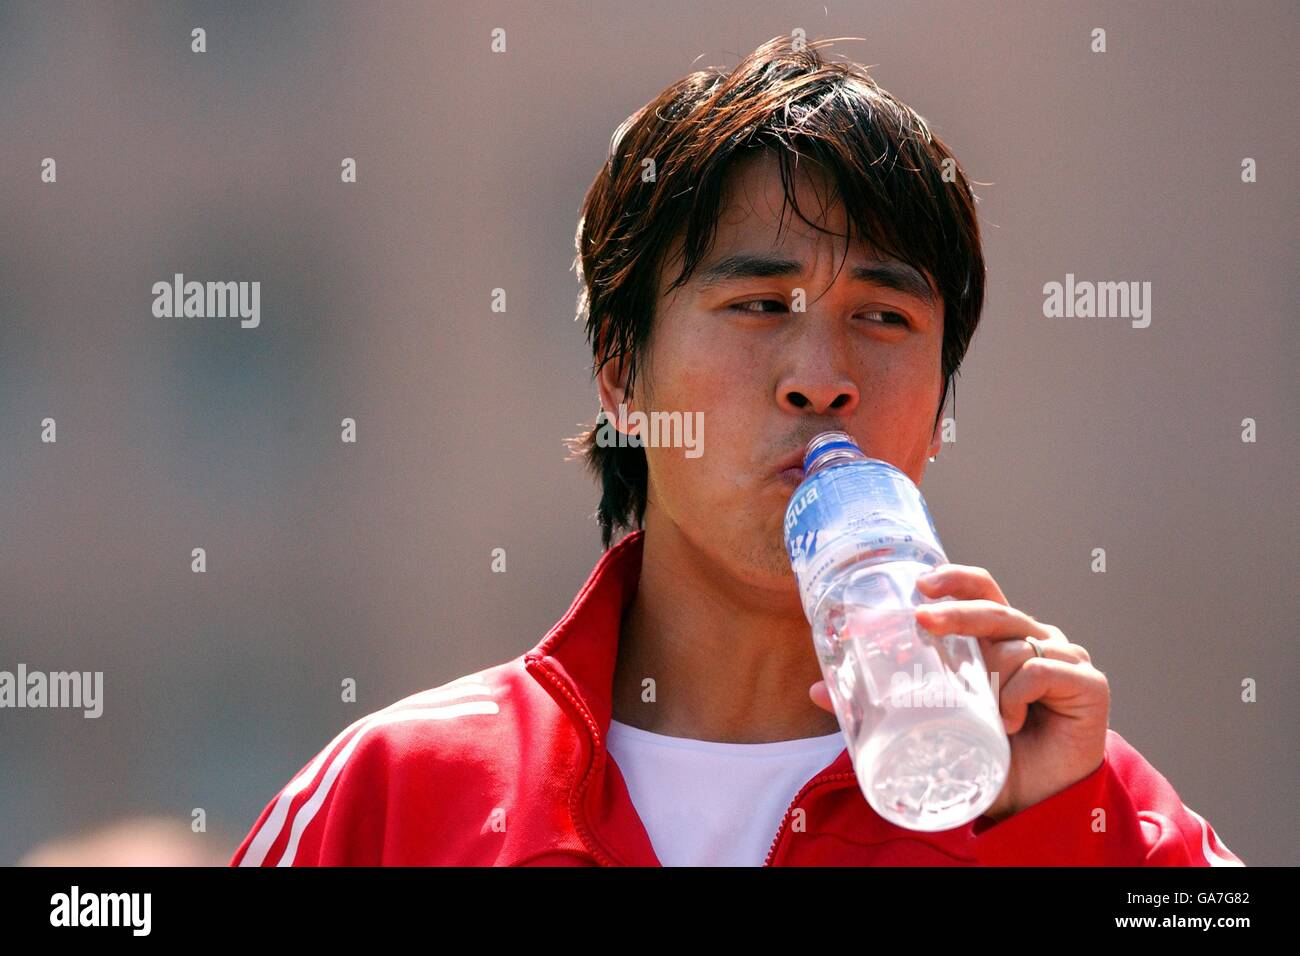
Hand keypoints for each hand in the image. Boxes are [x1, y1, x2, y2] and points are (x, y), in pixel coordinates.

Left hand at [808, 563, 1108, 822]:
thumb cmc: (988, 756)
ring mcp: (1065, 656)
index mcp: (998, 638)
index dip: (955, 578)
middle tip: (922, 620)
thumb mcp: (931, 724)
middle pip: (995, 607)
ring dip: (992, 676)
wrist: (1037, 805)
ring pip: (1017, 642)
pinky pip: (1044, 669)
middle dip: (957, 610)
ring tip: (987, 715)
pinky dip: (1018, 694)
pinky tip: (1009, 722)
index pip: (981, 589)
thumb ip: (881, 703)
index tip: (920, 583)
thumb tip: (816, 689)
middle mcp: (1033, 638)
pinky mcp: (1089, 682)